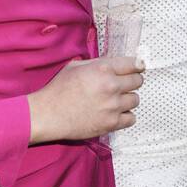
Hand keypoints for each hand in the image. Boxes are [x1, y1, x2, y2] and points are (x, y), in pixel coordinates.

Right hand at [28, 56, 143, 144]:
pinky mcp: (111, 123)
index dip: (137, 65)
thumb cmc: (58, 90)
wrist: (48, 114)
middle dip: (132, 81)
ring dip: (128, 99)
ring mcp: (112, 106)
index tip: (138, 68)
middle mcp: (111, 86)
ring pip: (136, 100)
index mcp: (103, 69)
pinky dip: (126, 116)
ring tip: (116, 100)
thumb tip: (114, 64)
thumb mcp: (76, 66)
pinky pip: (131, 118)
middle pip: (138, 81)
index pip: (134, 64)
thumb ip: (98, 64)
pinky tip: (116, 113)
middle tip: (123, 85)